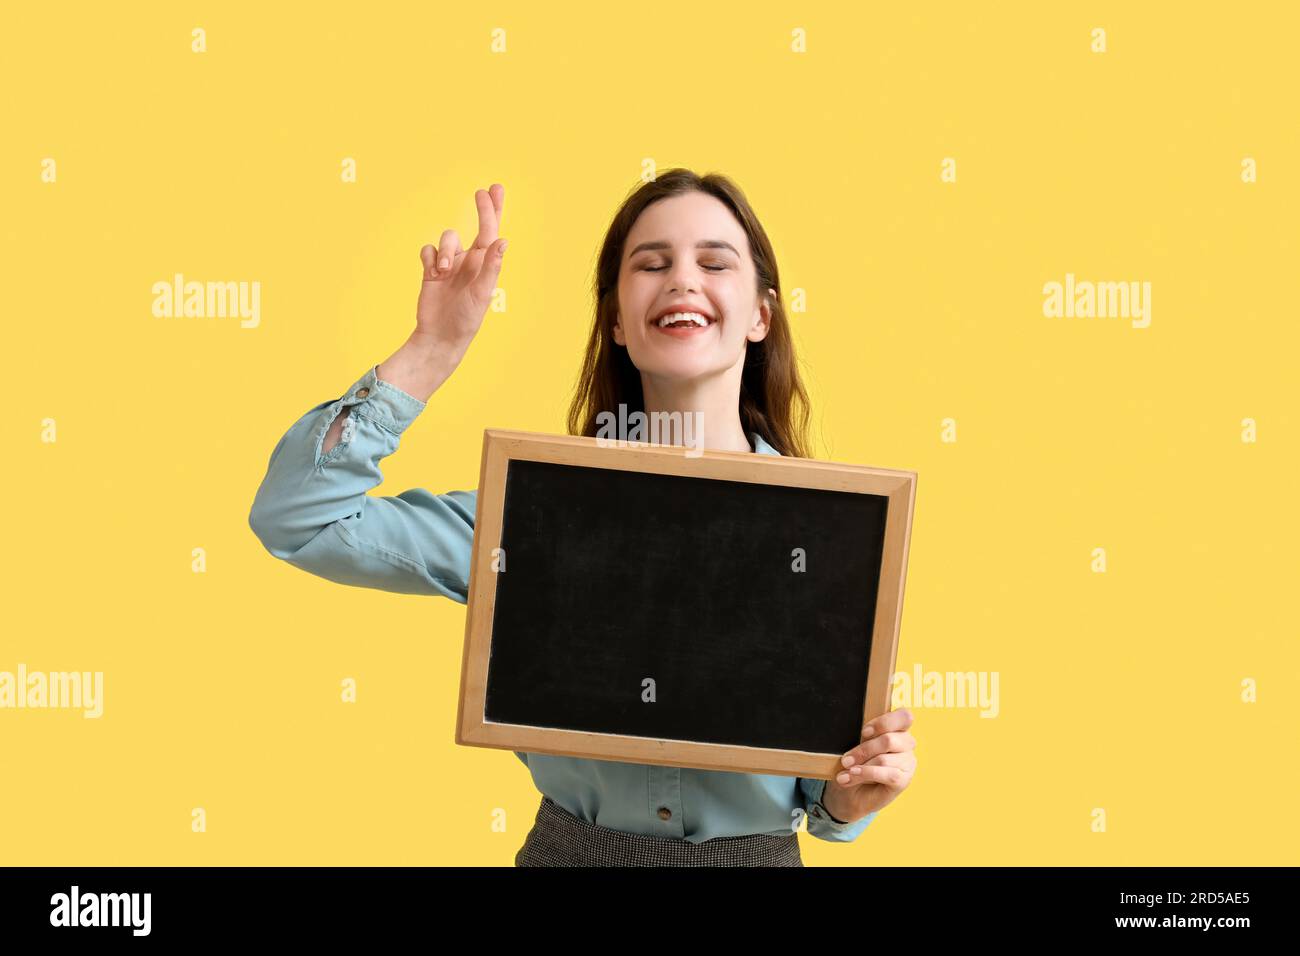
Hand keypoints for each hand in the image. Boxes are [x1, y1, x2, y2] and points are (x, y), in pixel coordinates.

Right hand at [414, 183, 507, 352]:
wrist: (440, 336)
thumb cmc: (466, 319)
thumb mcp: (482, 292)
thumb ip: (491, 266)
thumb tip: (504, 240)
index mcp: (485, 265)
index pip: (492, 232)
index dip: (494, 211)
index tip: (494, 190)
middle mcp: (469, 261)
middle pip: (476, 227)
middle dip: (481, 209)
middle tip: (481, 192)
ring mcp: (450, 265)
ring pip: (448, 238)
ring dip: (445, 249)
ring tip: (444, 270)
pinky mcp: (431, 271)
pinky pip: (428, 250)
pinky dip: (430, 256)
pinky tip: (432, 271)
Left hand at [821, 708, 916, 822]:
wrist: (850, 792)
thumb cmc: (856, 763)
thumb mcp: (857, 745)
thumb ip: (864, 737)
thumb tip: (862, 734)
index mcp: (897, 729)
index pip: (903, 717)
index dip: (883, 723)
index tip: (863, 732)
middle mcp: (906, 744)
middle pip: (889, 740)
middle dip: (864, 750)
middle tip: (846, 760)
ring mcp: (907, 762)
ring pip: (884, 759)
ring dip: (861, 765)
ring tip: (845, 772)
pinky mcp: (904, 780)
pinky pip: (887, 775)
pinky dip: (866, 774)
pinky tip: (851, 776)